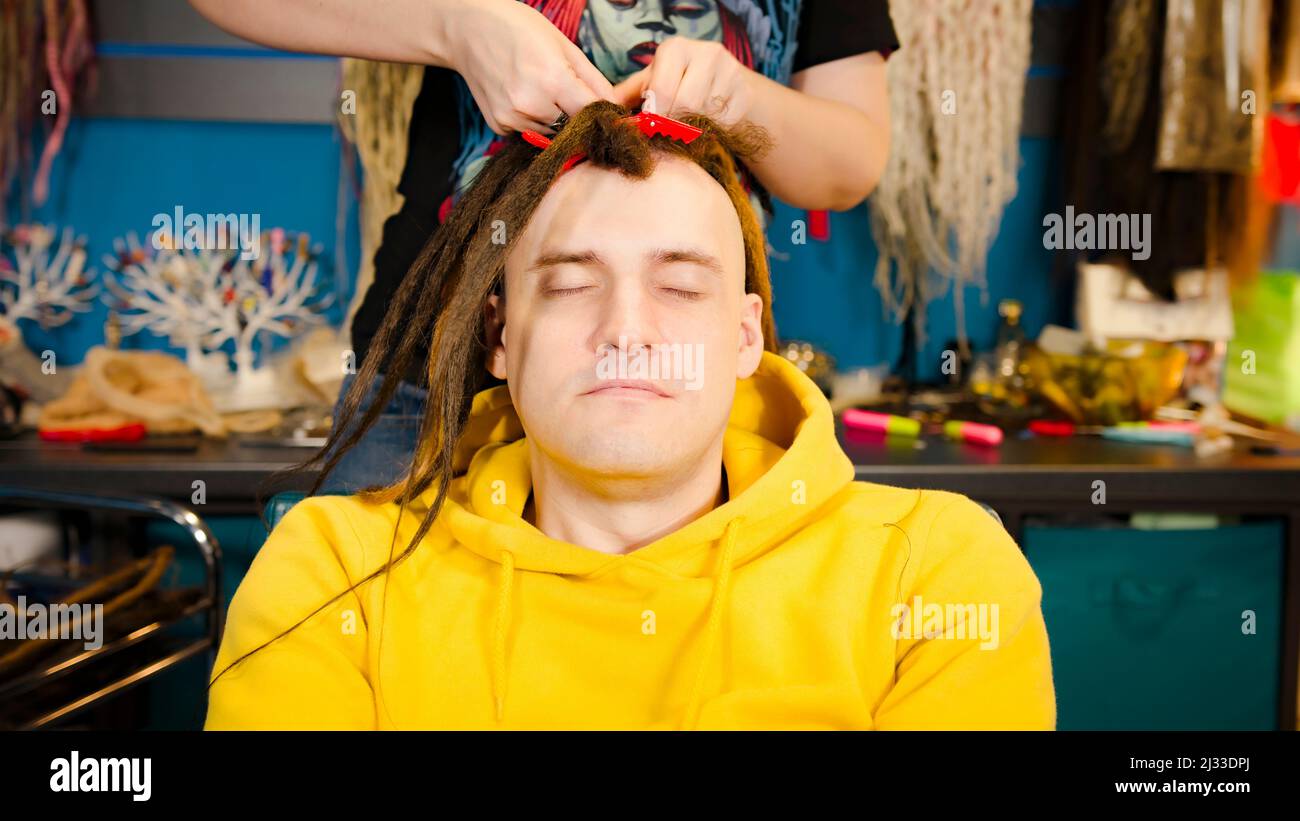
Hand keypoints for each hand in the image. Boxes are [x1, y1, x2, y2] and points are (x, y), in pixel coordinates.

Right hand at [441, 0, 615, 134]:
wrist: (467, 29)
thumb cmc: (519, 29)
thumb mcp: (564, 45)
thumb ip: (593, 80)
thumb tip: (615, 108)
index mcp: (552, 79)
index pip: (592, 114)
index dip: (603, 115)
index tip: (609, 115)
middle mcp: (531, 104)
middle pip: (574, 127)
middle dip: (579, 117)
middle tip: (571, 95)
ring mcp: (512, 117)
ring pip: (552, 134)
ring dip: (557, 120)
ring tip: (543, 90)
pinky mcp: (499, 126)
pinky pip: (529, 133)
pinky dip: (534, 121)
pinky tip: (524, 96)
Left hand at [611, 37, 755, 124]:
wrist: (723, 84)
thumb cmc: (676, 84)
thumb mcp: (649, 84)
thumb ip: (625, 97)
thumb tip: (598, 114)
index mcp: (675, 49)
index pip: (662, 90)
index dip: (654, 117)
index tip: (651, 129)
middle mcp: (705, 53)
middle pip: (686, 104)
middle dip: (673, 126)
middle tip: (668, 136)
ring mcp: (729, 71)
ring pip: (706, 116)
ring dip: (692, 131)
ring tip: (685, 132)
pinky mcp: (745, 92)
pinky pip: (724, 124)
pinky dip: (712, 133)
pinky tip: (706, 129)